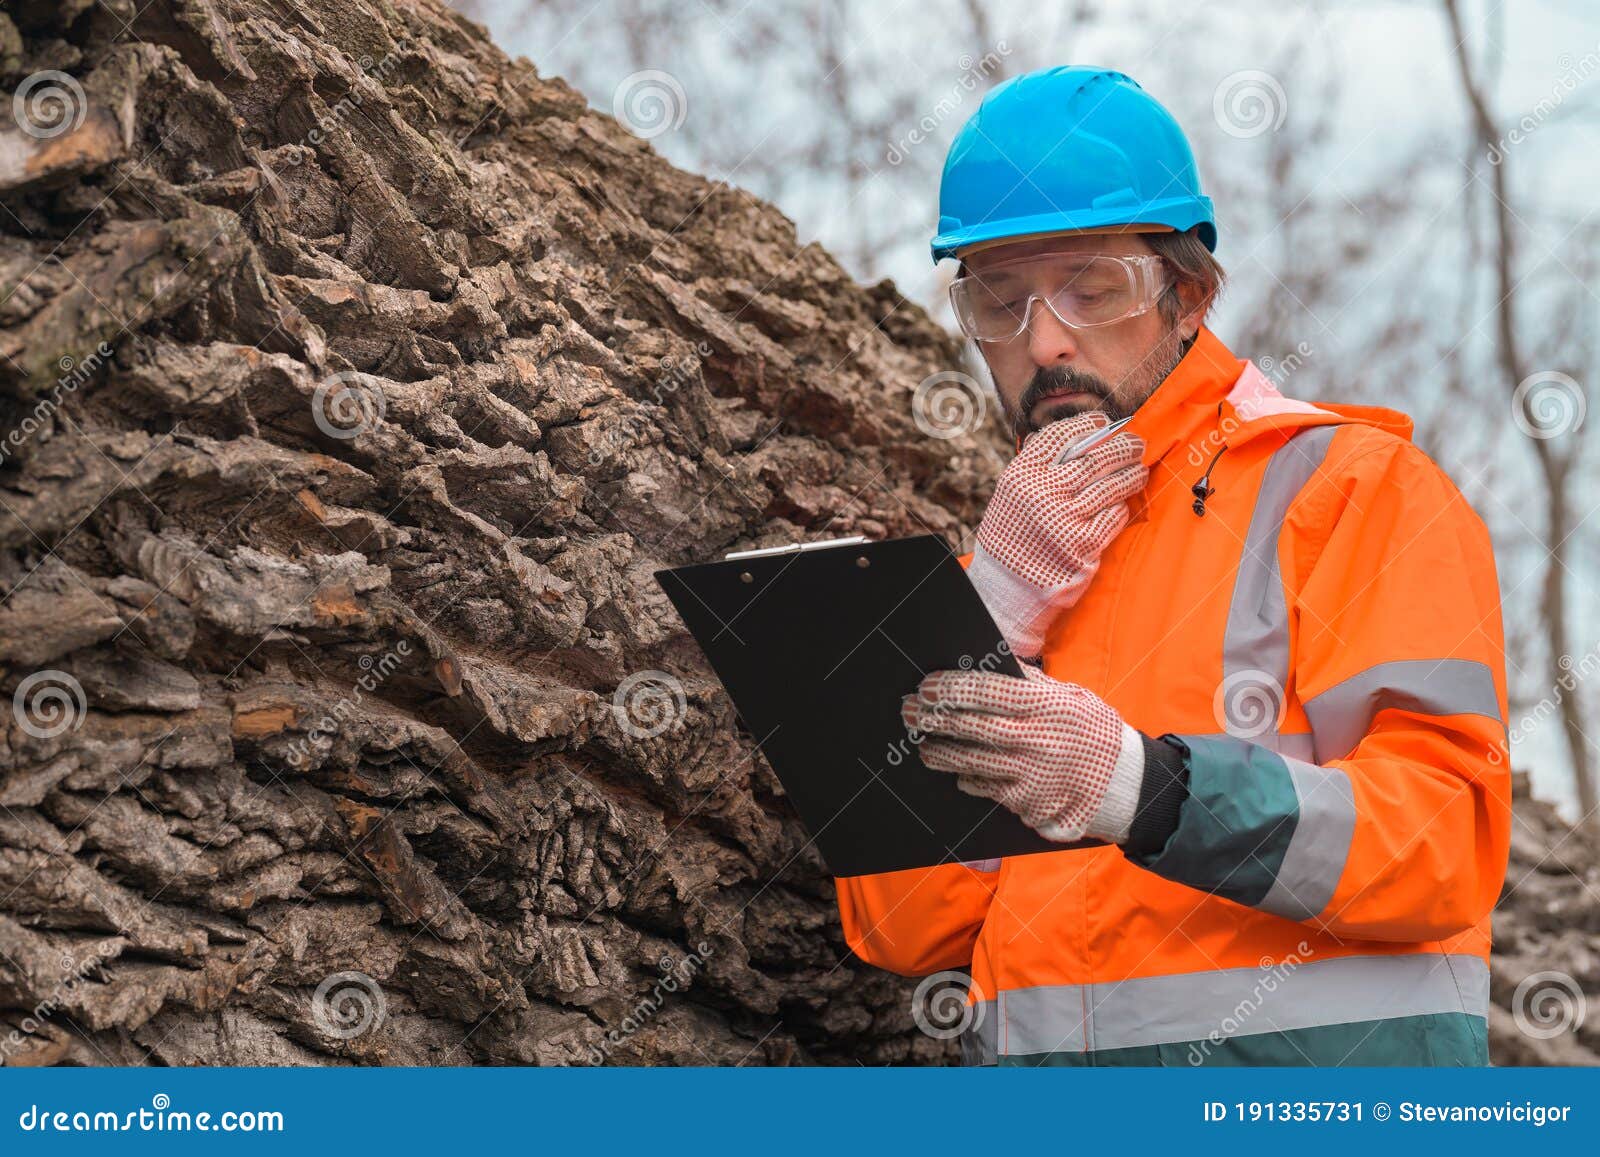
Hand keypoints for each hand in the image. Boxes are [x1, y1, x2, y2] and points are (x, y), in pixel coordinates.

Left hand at [901, 664, 1144, 842]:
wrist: (1125, 786)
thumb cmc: (1094, 733)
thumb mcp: (1073, 697)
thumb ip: (1033, 683)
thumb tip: (992, 662)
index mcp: (1047, 706)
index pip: (987, 690)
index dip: (950, 686)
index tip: (927, 684)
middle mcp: (1036, 740)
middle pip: (970, 725)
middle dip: (933, 716)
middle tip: (910, 710)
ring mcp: (1030, 774)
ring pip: (969, 761)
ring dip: (939, 751)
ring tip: (923, 744)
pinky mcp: (1027, 803)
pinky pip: (985, 788)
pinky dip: (967, 779)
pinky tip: (957, 773)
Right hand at [967, 412, 1146, 657]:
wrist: (1007, 587)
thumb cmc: (1012, 537)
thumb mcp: (1010, 496)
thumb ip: (1035, 467)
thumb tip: (1069, 436)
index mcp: (1021, 476)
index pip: (1060, 436)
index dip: (1086, 424)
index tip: (1103, 421)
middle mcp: (1041, 494)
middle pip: (1094, 457)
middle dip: (1121, 446)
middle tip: (1136, 443)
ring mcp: (1064, 520)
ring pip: (1110, 485)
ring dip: (1131, 474)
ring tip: (1138, 470)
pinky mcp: (1083, 545)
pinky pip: (1114, 517)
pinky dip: (1121, 508)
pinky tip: (1122, 505)